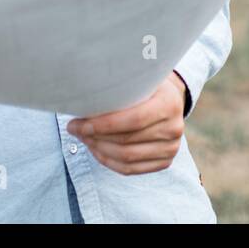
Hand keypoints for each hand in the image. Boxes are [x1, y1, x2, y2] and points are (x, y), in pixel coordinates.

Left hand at [65, 73, 187, 174]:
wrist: (169, 98)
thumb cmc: (146, 85)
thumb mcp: (138, 78)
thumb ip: (118, 85)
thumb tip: (82, 95)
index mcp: (169, 103)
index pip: (134, 120)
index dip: (103, 124)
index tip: (79, 122)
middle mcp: (174, 128)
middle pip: (127, 141)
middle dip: (95, 137)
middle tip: (74, 128)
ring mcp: (171, 148)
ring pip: (126, 158)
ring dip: (98, 149)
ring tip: (83, 137)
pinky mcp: (164, 162)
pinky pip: (130, 169)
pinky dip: (107, 161)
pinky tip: (95, 149)